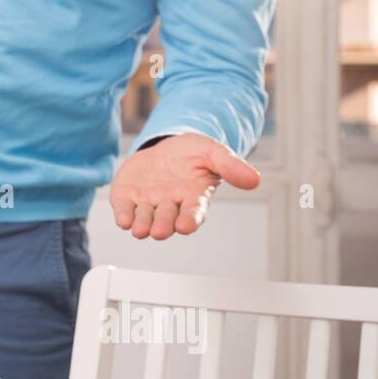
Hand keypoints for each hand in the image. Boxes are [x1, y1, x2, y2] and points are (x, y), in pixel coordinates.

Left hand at [110, 132, 260, 239]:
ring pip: (145, 219)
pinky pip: (125, 209)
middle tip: (160, 232)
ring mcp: (149, 203)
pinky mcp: (128, 197)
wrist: (166, 147)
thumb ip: (231, 165)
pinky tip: (123, 220)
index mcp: (193, 198)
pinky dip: (124, 215)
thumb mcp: (213, 152)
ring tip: (141, 230)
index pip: (193, 212)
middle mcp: (171, 205)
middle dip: (164, 226)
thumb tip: (255, 179)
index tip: (186, 226)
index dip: (190, 219)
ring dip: (143, 225)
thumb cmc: (193, 154)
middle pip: (167, 219)